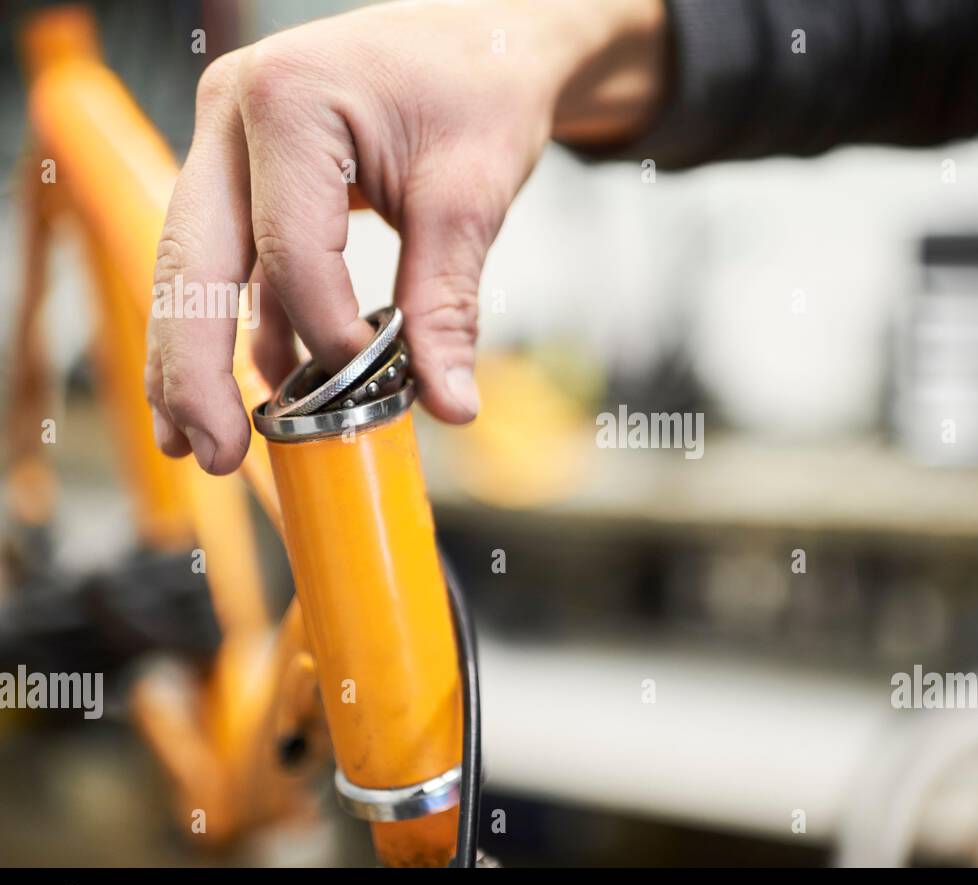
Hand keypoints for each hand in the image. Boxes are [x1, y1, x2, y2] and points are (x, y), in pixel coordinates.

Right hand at [147, 0, 664, 473]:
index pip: (290, 248)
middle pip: (194, 260)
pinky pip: (238, 263)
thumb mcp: (471, 195)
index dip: (325, 331)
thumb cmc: (480, 85)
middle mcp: (234, 114)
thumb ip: (447, 303)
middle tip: (209, 453)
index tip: (369, 383)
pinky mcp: (249, 176)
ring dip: (198, 357)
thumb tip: (447, 402)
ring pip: (196, 267)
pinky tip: (261, 387)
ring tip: (202, 443)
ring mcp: (230, 143)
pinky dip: (247, 326)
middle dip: (194, 367)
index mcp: (289, 101)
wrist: (485, 39)